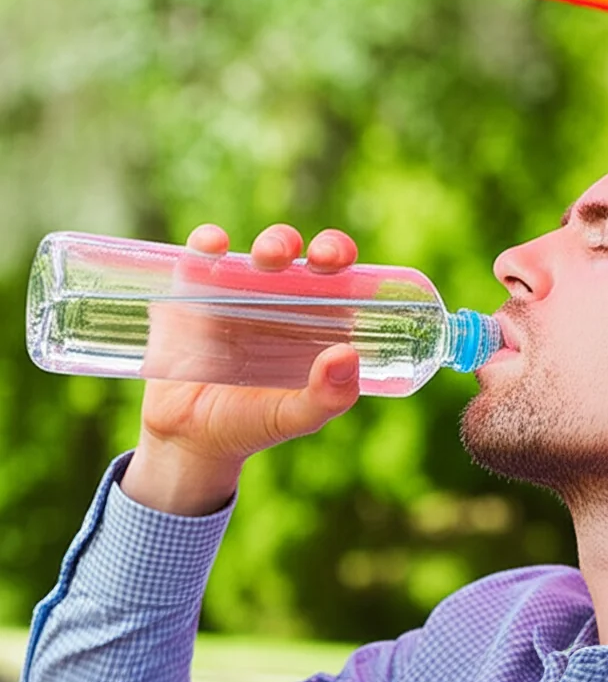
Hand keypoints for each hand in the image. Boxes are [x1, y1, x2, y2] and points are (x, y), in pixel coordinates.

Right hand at [127, 223, 360, 485]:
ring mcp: (239, 291)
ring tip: (270, 258)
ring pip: (263, 250)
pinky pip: (202, 256)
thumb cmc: (252, 424)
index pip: (341, 279)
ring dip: (275, 242)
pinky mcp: (194, 291)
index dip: (345, 259)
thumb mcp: (294, 417)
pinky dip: (208, 243)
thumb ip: (328, 397)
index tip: (341, 263)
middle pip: (306, 256)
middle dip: (318, 246)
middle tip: (319, 258)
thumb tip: (347, 355)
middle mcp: (283, 299)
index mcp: (317, 322)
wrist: (188, 439)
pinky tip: (213, 247)